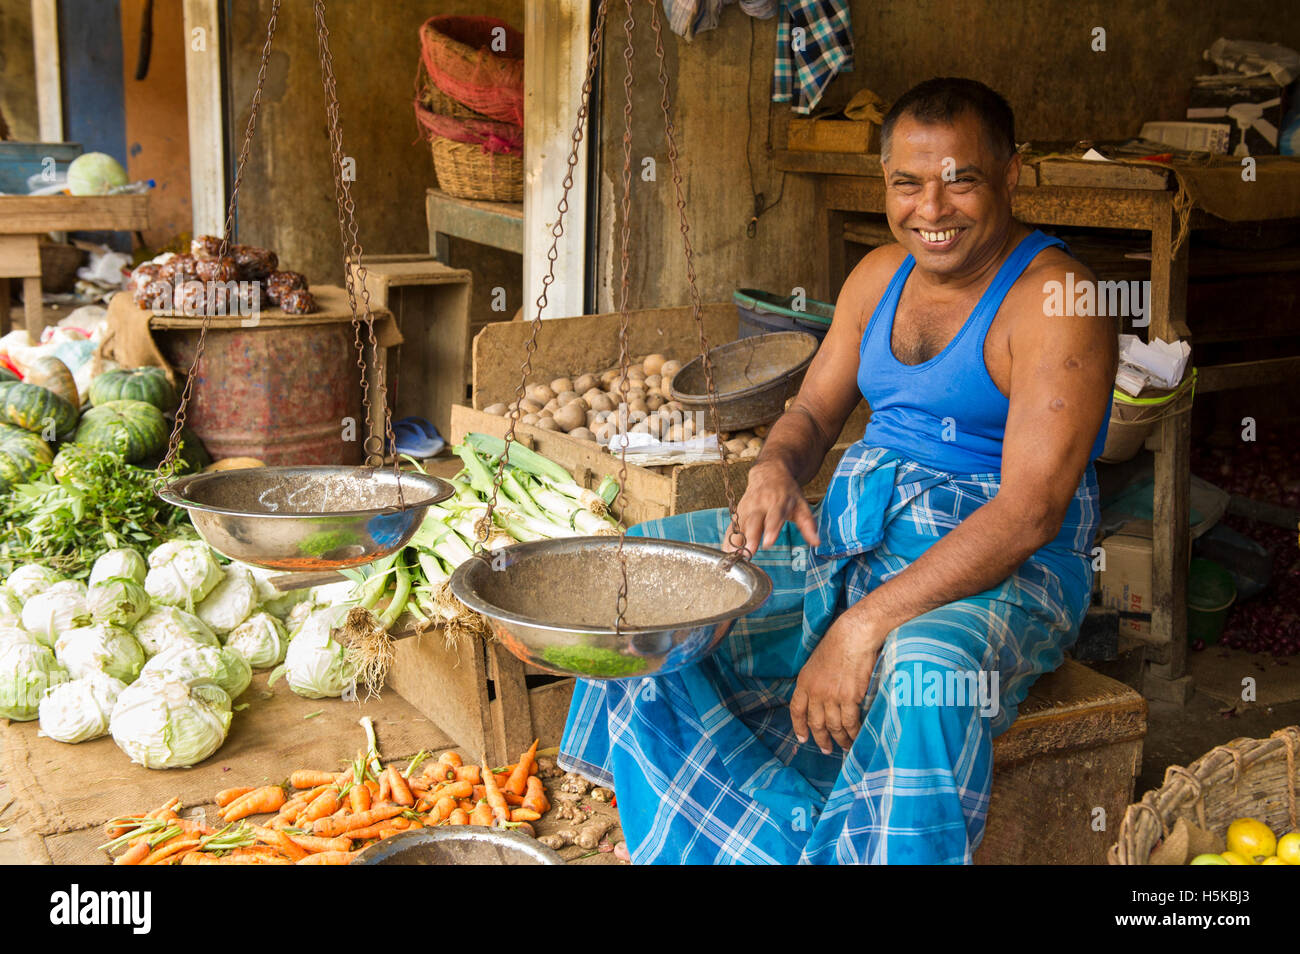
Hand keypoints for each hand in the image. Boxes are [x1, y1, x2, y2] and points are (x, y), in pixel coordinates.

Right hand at [724, 459, 819, 553]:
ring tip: (734, 557)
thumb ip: (808, 525)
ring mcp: (747, 508)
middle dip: (750, 537)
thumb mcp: (801, 505)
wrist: (769, 473)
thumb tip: (816, 542)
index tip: (768, 542)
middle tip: (748, 552)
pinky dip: (728, 539)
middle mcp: (760, 504)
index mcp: (778, 501)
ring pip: (740, 525)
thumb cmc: (787, 493)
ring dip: (736, 541)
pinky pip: (732, 527)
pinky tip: (725, 553)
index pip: (774, 516)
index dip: (771, 529)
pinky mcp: (738, 512)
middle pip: (753, 521)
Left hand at [790, 609, 885, 753]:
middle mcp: (815, 692)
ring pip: (834, 726)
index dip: (799, 727)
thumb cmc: (838, 644)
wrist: (853, 637)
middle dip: (821, 739)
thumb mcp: (816, 662)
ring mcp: (832, 697)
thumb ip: (815, 681)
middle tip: (826, 750)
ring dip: (840, 739)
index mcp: (804, 682)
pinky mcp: (850, 698)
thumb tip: (820, 697)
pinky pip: (850, 722)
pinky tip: (857, 737)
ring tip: (845, 746)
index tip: (802, 738)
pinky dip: (854, 733)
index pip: (797, 710)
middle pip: (816, 723)